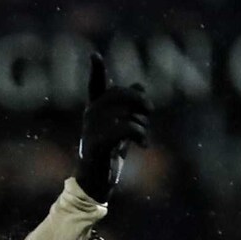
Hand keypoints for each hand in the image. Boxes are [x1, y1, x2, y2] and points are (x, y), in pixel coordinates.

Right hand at [74, 56, 150, 202]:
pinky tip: (143, 144)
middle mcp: (90, 116)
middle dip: (138, 98)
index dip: (97, 70)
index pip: (96, 85)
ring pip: (125, 111)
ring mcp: (92, 129)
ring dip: (141, 122)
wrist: (95, 184)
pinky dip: (139, 134)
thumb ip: (130, 109)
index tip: (95, 55)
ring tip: (143, 136)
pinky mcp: (97, 143)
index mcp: (95, 110)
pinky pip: (125, 128)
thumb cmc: (109, 156)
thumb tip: (140, 84)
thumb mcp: (122, 130)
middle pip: (118, 93)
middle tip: (149, 110)